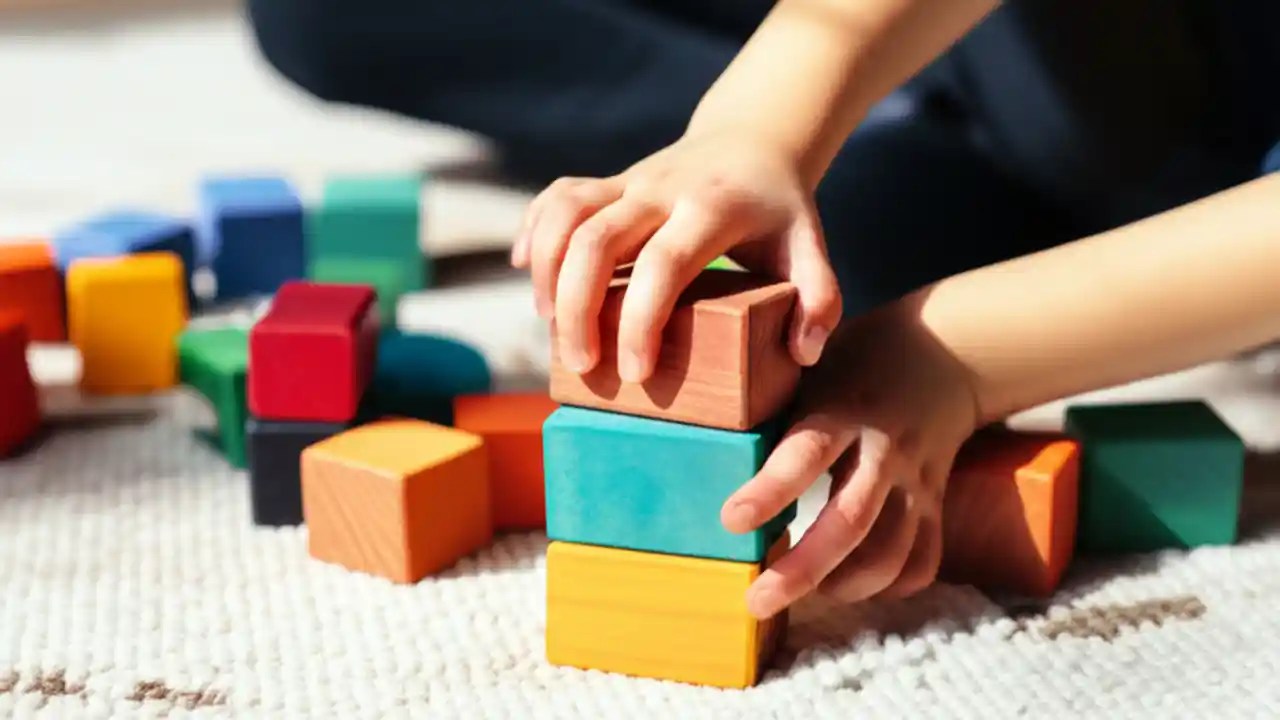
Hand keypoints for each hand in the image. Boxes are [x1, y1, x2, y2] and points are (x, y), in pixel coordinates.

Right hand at [511, 132, 841, 380]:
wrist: (752, 142)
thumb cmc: (779, 211)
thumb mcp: (811, 248)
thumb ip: (820, 299)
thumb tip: (803, 354)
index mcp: (711, 209)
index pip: (663, 263)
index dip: (640, 320)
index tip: (634, 372)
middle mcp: (661, 190)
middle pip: (596, 241)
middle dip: (578, 309)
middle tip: (582, 366)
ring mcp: (628, 182)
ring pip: (566, 214)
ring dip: (548, 273)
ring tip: (551, 327)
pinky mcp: (606, 182)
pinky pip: (555, 197)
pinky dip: (533, 231)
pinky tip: (528, 271)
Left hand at [720, 290, 982, 618]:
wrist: (942, 353)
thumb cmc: (852, 364)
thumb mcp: (810, 369)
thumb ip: (773, 410)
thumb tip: (703, 456)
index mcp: (844, 408)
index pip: (807, 454)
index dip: (770, 491)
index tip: (730, 522)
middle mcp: (885, 449)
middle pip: (849, 520)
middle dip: (802, 570)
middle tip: (756, 601)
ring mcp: (918, 480)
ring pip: (889, 552)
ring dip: (844, 585)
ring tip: (805, 595)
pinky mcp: (937, 503)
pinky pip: (921, 560)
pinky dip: (886, 585)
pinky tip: (850, 584)